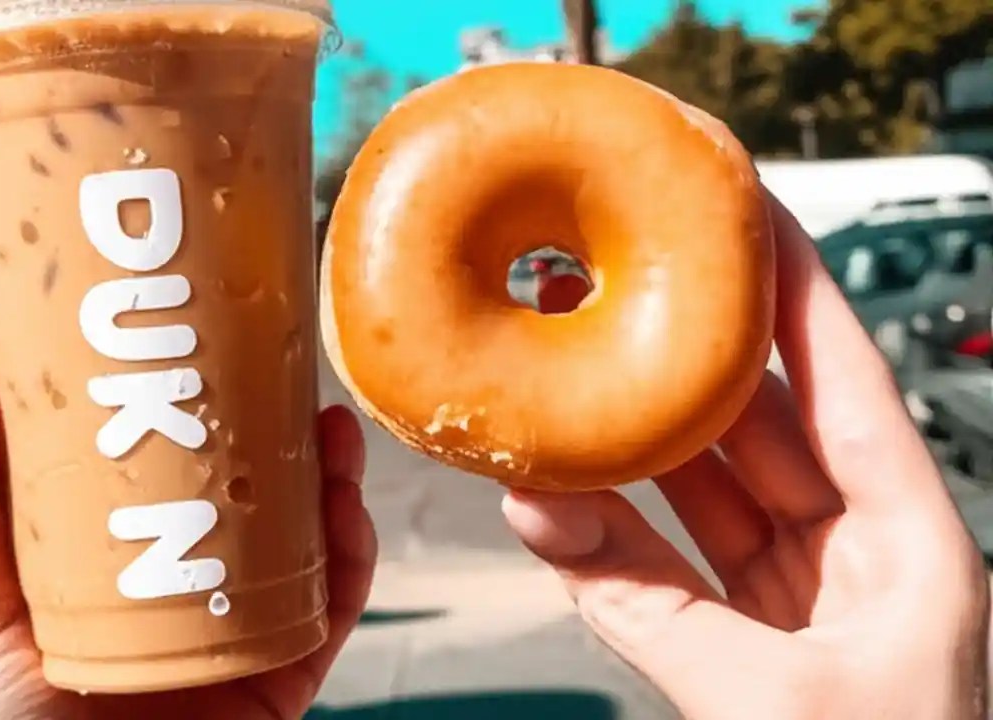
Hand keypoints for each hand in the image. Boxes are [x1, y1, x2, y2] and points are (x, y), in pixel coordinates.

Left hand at [0, 348, 376, 718]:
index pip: (169, 466)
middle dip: (281, 429)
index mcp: (121, 559)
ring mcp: (240, 628)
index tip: (208, 334)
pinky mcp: (283, 674)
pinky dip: (353, 558)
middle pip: (253, 493)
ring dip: (331, 480)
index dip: (197, 401)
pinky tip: (350, 507)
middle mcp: (188, 586)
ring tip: (330, 425)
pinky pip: (333, 610)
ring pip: (307, 541)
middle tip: (286, 366)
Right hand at [503, 194, 989, 719]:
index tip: (742, 206)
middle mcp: (857, 559)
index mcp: (913, 547)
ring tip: (561, 378)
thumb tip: (544, 519)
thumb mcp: (781, 706)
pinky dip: (607, 542)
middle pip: (757, 427)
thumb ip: (654, 611)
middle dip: (680, 357)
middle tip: (608, 291)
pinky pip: (664, 576)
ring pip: (699, 499)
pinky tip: (551, 500)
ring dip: (628, 446)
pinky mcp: (741, 653)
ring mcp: (795, 605)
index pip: (846, 380)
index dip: (794, 287)